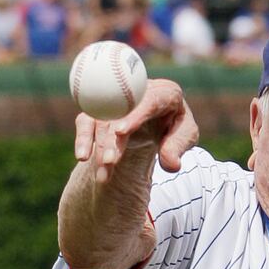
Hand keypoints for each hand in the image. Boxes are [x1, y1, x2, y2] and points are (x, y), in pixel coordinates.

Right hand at [73, 78, 198, 183]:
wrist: (160, 124)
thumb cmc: (176, 127)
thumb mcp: (186, 137)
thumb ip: (178, 148)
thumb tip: (171, 164)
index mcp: (165, 93)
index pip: (149, 101)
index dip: (134, 116)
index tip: (121, 132)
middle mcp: (137, 92)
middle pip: (120, 114)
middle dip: (113, 139)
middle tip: (110, 162)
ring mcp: (115, 100)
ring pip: (103, 122)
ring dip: (100, 148)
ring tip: (103, 175)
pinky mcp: (100, 111)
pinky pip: (87, 122)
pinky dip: (83, 139)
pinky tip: (82, 156)